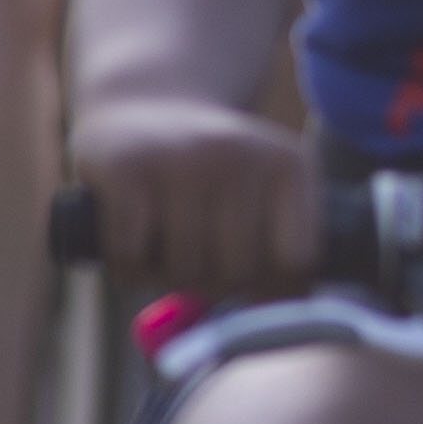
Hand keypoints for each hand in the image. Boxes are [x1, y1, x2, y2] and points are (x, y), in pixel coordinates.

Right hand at [71, 96, 320, 296]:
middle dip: (214, 285)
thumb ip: (281, 243)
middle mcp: (239, 156)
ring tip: (168, 250)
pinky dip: (128, 270)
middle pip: (235, 273)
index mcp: (288, 163)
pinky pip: (131, 259)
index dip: (276, 289)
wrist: (148, 102)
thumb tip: (281, 321)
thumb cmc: (215, 169)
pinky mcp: (125, 171)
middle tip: (201, 263)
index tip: (257, 287)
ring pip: (182, 272)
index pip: (297, 260)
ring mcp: (180, 161)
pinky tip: (133, 246)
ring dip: (168, 278)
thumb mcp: (265, 185)